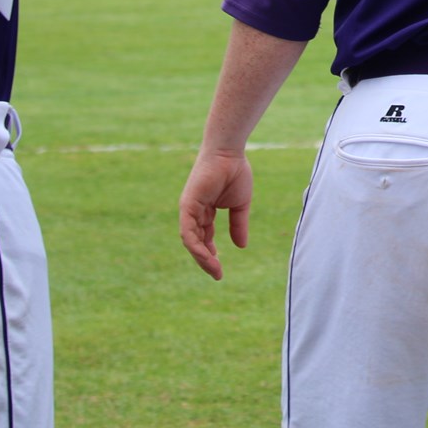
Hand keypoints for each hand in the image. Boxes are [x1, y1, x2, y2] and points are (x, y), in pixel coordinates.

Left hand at [179, 147, 252, 278]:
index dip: (210, 253)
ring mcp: (188, 209)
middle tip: (217, 274)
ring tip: (215, 269)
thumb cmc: (235, 173)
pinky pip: (188, 231)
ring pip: (191, 240)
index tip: (219, 268)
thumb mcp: (240, 205)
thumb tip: (241, 246)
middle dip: (206, 260)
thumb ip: (238, 225)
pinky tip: (207, 256)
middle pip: (196, 242)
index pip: (204, 237)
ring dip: (202, 257)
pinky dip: (196, 246)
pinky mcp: (187, 205)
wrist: (230, 153)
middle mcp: (193, 212)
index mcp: (204, 210)